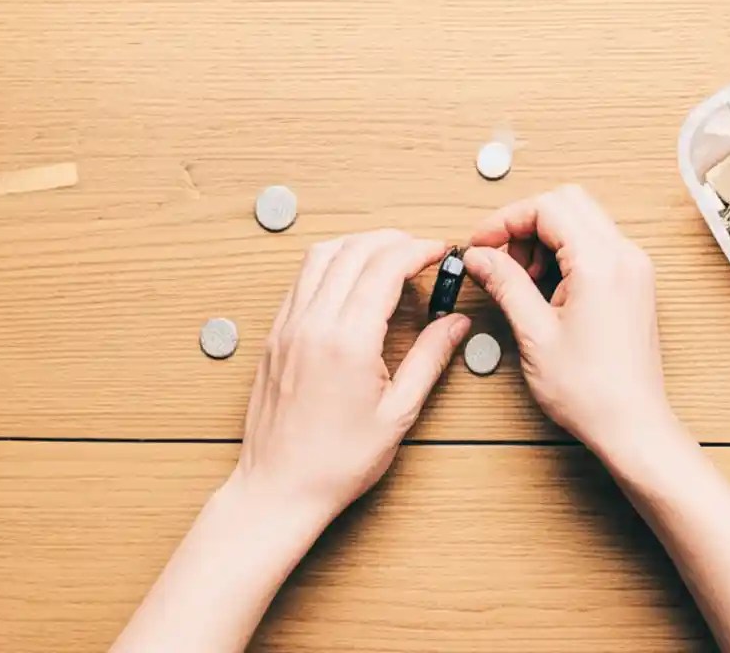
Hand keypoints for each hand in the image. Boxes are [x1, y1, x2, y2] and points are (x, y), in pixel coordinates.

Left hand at [227, 230, 470, 523]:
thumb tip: (455, 323)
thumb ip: (430, 358)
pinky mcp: (274, 336)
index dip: (417, 250)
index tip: (439, 251)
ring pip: (320, 255)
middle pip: (353, 250)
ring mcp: (288, 327)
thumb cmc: (336, 462)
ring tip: (387, 256)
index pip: (385, 267)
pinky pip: (301, 280)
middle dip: (392, 240)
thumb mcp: (398, 412)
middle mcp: (313, 324)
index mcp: (348, 341)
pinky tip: (350, 281)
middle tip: (420, 250)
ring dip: (357, 245)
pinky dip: (330, 264)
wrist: (278, 489)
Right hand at [463, 185, 675, 452]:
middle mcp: (625, 257)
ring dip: (545, 238)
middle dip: (525, 223)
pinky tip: (545, 288)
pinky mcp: (635, 283)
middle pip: (568, 203)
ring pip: (582, 221)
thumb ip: (504, 283)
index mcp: (601, 263)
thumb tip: (478, 255)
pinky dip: (566, 254)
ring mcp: (634, 268)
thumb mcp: (534, 333)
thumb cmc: (591, 391)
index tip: (481, 243)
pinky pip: (597, 246)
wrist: (632, 424)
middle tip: (499, 257)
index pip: (548, 206)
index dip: (505, 219)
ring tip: (521, 279)